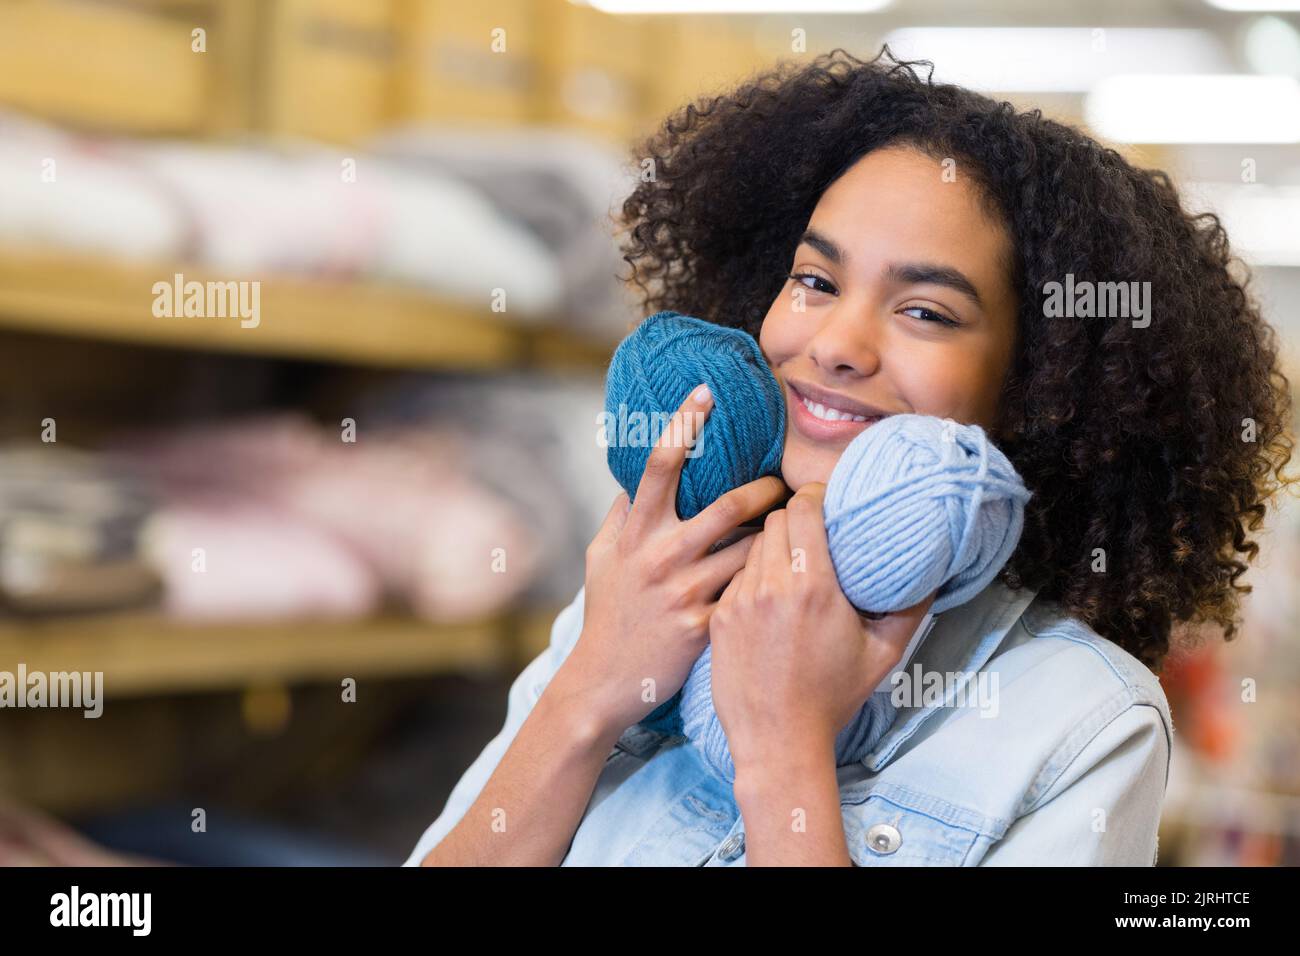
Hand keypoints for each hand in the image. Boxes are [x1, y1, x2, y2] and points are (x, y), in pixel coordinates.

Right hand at [555, 383, 790, 737]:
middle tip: (785, 487)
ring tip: (796, 531)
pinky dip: (771, 579)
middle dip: (765, 490)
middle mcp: (660, 556)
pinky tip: (790, 576)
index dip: (684, 423)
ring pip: (749, 549)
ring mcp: (684, 591)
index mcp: (635, 533)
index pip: (659, 465)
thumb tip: (634, 479)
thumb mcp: (600, 559)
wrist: (604, 682)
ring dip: (776, 536)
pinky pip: (751, 591)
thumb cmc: (607, 614)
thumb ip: (621, 517)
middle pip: (727, 504)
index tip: (707, 391)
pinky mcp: (704, 625)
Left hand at [708, 482, 936, 774]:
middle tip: (812, 532)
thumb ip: (911, 609)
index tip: (825, 501)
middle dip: (794, 519)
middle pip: (775, 521)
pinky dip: (753, 577)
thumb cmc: (833, 698)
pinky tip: (769, 597)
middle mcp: (771, 586)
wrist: (778, 739)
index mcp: (812, 586)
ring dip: (771, 547)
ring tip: (790, 564)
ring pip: (751, 546)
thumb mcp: (884, 654)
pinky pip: (736, 578)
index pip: (801, 508)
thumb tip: (931, 575)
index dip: (812, 495)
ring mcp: (739, 601)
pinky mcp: (719, 618)